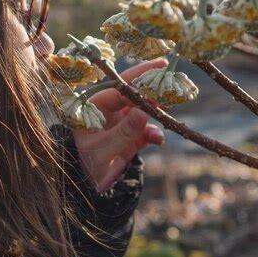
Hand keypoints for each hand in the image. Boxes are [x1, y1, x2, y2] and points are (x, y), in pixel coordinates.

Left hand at [72, 58, 167, 192]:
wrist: (83, 187)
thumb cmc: (83, 163)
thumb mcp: (102, 150)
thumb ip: (123, 133)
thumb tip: (143, 112)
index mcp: (95, 107)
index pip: (120, 87)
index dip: (140, 77)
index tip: (161, 69)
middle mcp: (108, 111)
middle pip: (134, 94)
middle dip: (153, 89)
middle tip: (174, 82)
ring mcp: (120, 124)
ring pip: (143, 110)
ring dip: (157, 109)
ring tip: (170, 108)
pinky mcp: (130, 138)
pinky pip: (146, 130)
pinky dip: (154, 133)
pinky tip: (158, 139)